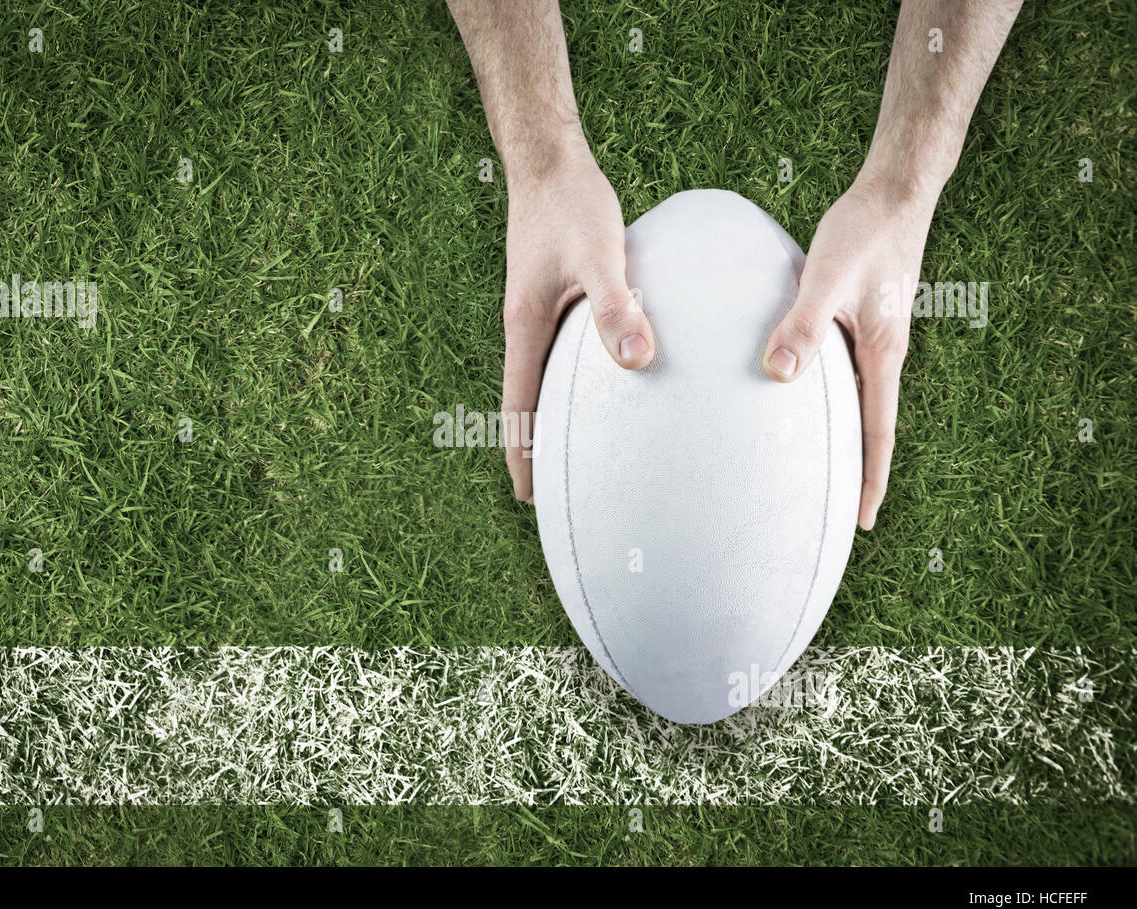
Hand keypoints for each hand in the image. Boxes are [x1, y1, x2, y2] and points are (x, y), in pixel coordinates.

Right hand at [502, 143, 655, 501]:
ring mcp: (541, 315)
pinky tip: (603, 388)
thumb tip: (638, 361)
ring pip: (544, 380)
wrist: (548, 163)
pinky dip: (574, 384)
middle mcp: (528, 328)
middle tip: (554, 494)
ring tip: (577, 453)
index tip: (528, 496)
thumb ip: (617, 305)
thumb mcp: (599, 254)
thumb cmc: (572, 206)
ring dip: (553, 418)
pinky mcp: (558, 300)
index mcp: (526, 328)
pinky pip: (563, 355)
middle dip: (536, 448)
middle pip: (527, 401)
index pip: (518, 406)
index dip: (522, 452)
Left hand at [761, 177, 936, 529]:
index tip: (864, 520)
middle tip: (839, 514)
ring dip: (844, 436)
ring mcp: (874, 339)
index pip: (878, 432)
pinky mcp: (861, 321)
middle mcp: (883, 353)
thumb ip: (802, 323)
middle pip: (871, 426)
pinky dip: (830, 398)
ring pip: (857, 401)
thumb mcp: (828, 277)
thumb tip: (777, 373)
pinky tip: (801, 401)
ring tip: (818, 471)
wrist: (894, 192)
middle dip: (858, 471)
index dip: (871, 478)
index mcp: (883, 353)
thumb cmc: (863, 232)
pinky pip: (844, 373)